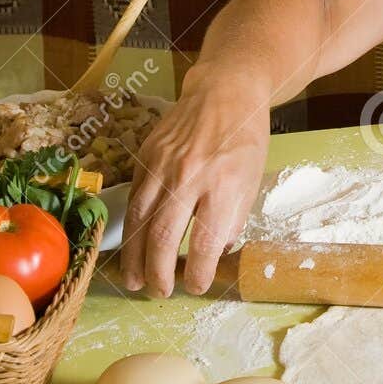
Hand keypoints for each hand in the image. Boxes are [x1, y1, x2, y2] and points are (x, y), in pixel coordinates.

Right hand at [119, 64, 271, 298]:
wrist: (225, 91)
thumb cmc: (245, 140)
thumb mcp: (252, 182)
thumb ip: (232, 219)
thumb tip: (211, 253)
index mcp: (224, 185)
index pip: (204, 242)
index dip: (197, 273)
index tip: (195, 287)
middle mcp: (190, 177)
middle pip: (163, 236)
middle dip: (158, 273)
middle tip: (159, 292)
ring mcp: (163, 165)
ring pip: (139, 220)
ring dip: (134, 256)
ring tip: (134, 280)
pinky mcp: (146, 156)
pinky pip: (133, 197)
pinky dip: (130, 226)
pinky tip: (131, 245)